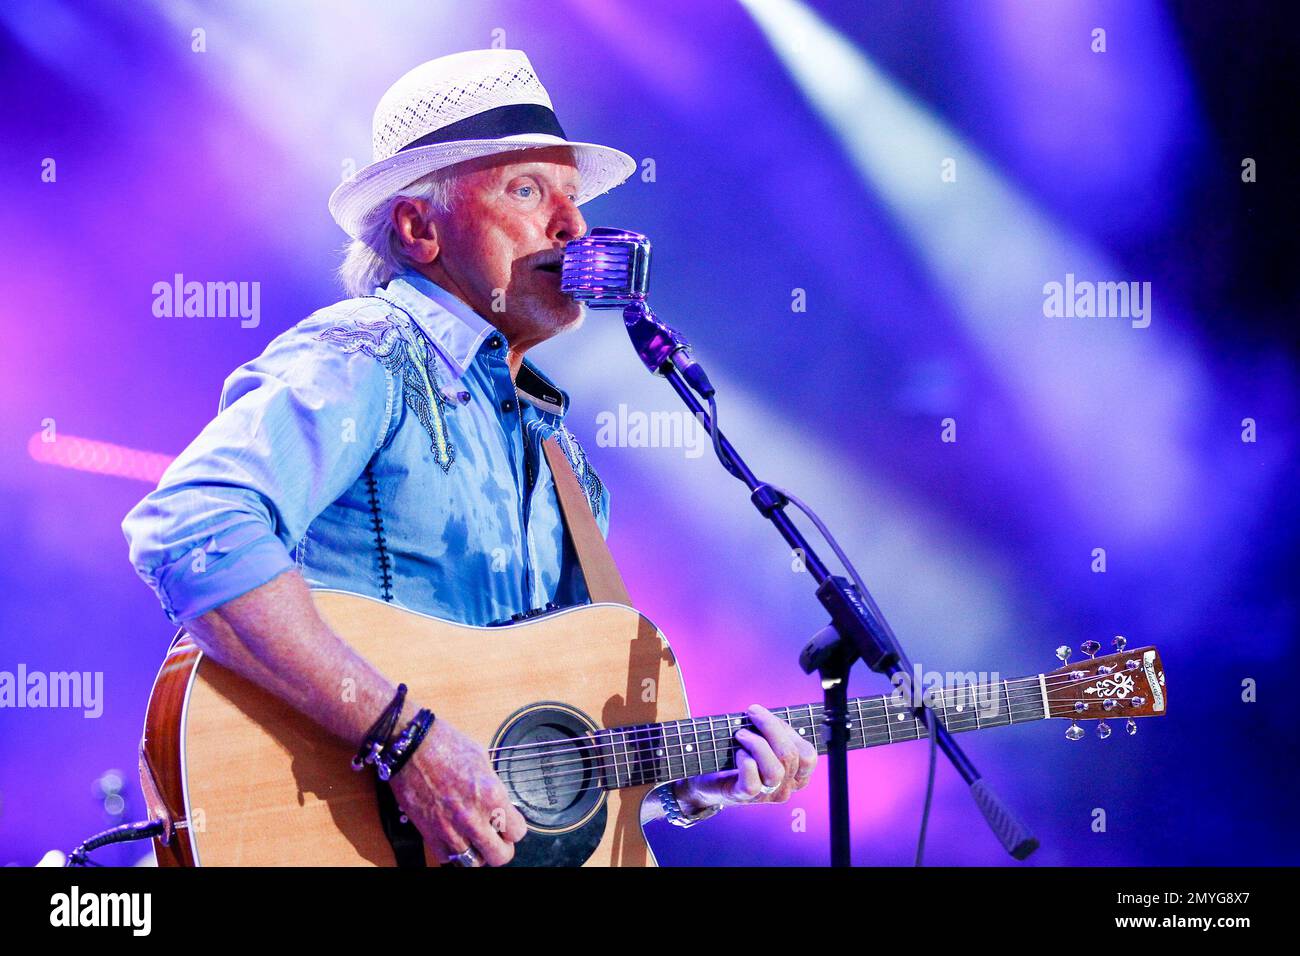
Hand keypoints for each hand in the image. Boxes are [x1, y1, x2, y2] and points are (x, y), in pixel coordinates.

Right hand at [388, 717, 527, 865]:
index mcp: (492, 795)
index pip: (517, 832)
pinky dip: (453, 852)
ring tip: (474, 839)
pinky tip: (454, 837)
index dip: (514, 828)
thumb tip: (499, 803)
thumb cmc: (446, 744)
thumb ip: (493, 787)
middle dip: (501, 848)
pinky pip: (447, 858)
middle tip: (496, 839)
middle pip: (499, 856)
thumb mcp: (482, 760)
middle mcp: (473, 817)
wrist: (412, 746)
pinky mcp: (429, 834)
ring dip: (477, 852)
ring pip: (473, 862)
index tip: (509, 824)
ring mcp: (450, 829)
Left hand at [677, 705, 817, 813]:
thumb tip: (765, 715)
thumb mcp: (762, 742)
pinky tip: (737, 753)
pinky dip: (745, 762)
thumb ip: (772, 732)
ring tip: (741, 734)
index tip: (767, 715)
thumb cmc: (739, 755)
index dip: (788, 730)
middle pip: (790, 756)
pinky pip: (753, 783)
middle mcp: (785, 788)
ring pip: (775, 771)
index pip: (807, 755)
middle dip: (770, 727)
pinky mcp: (743, 797)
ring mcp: (766, 795)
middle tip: (751, 713)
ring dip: (757, 745)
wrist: (708, 779)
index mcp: (796, 775)